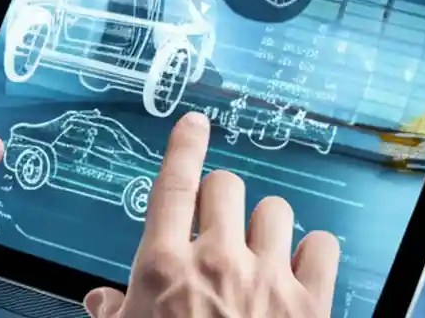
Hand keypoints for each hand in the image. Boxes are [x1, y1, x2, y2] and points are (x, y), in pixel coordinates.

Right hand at [84, 113, 340, 317]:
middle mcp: (218, 261)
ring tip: (258, 249)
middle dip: (219, 199)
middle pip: (226, 186)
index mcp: (165, 268)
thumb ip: (113, 314)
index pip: (173, 184)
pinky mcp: (311, 304)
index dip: (184, 145)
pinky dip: (314, 252)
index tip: (194, 125)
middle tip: (216, 224)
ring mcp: (268, 280)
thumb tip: (101, 302)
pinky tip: (301, 266)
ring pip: (276, 210)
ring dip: (266, 225)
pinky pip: (323, 246)